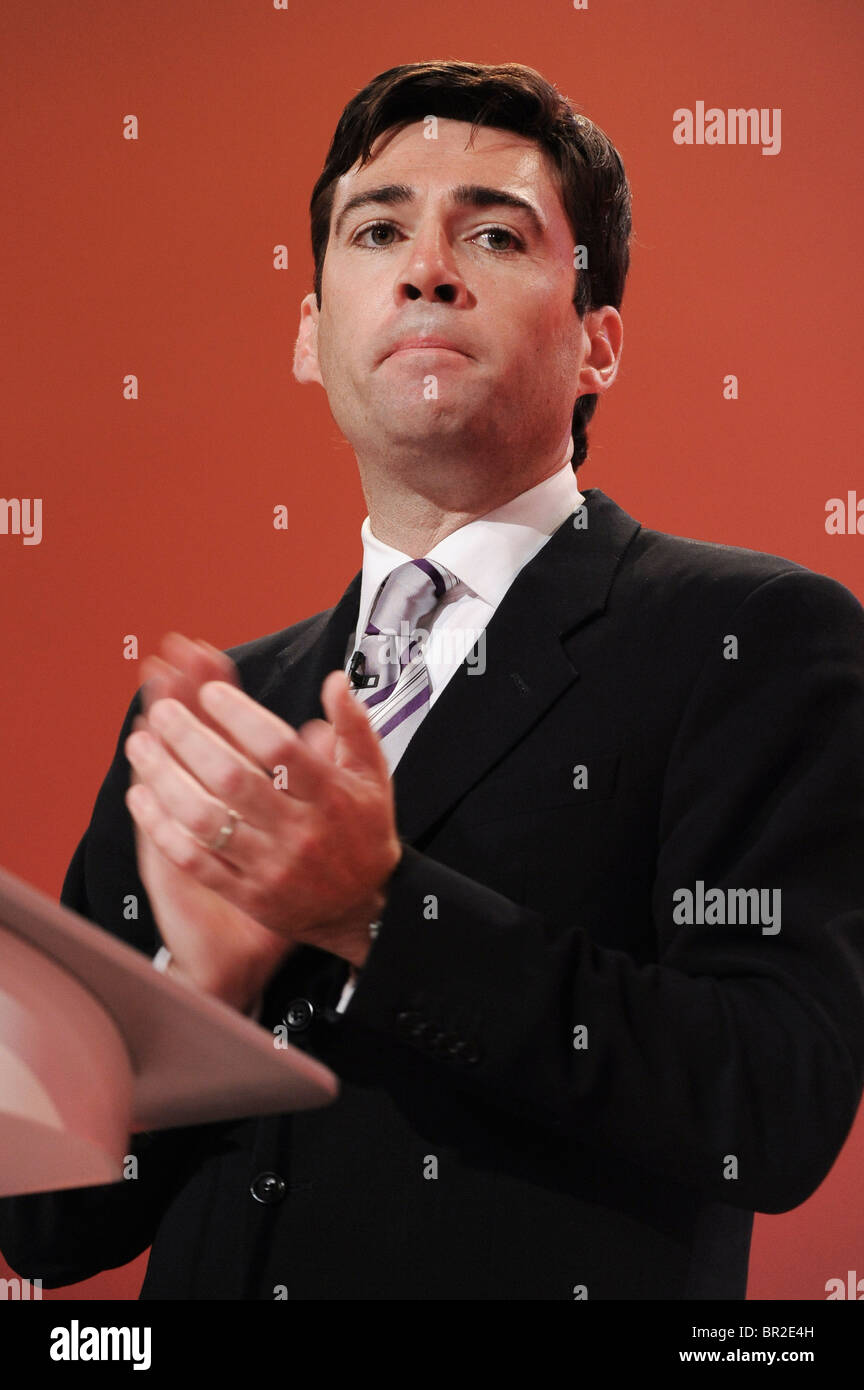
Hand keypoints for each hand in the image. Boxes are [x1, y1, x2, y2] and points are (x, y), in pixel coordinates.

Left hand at [124, 665, 402, 971]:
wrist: (365, 907)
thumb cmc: (364, 834)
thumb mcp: (373, 776)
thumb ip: (354, 726)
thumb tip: (334, 683)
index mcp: (330, 796)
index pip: (279, 748)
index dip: (239, 716)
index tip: (211, 693)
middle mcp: (299, 831)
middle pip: (232, 779)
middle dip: (189, 739)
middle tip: (164, 711)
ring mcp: (270, 865)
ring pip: (204, 820)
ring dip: (165, 779)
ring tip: (141, 745)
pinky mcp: (248, 893)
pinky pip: (195, 860)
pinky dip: (162, 828)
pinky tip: (142, 798)